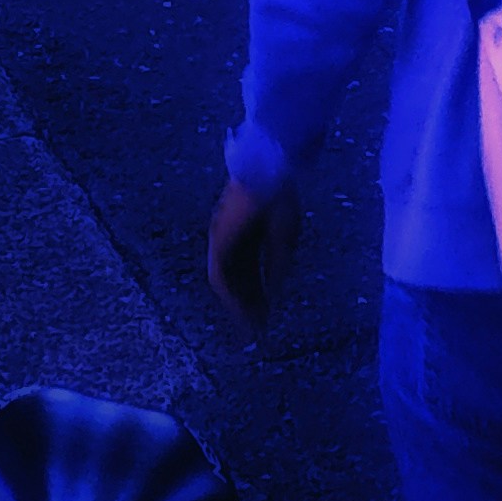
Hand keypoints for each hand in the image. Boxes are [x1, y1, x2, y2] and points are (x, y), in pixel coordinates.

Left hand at [207, 174, 300, 334]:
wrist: (267, 173)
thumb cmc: (279, 198)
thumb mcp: (284, 239)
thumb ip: (277, 267)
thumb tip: (273, 294)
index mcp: (251, 234)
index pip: (252, 271)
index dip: (261, 294)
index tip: (268, 314)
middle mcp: (233, 239)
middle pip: (238, 279)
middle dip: (249, 304)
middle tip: (258, 327)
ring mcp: (222, 239)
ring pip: (226, 281)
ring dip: (237, 305)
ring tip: (249, 326)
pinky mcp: (217, 240)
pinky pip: (218, 276)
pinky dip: (228, 296)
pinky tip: (239, 310)